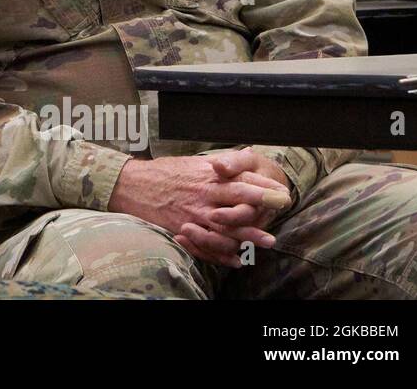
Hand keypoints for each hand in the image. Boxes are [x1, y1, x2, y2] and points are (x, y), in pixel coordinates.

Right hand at [107, 151, 289, 268]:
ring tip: (269, 241)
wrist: (132, 185)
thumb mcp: (192, 162)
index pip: (242, 179)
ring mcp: (195, 212)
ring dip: (250, 235)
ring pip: (228, 226)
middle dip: (264, 202)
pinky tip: (236, 259)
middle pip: (240, 199)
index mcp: (208, 175)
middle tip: (284, 205)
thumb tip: (244, 156)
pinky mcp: (184, 228)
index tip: (281, 190)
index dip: (264, 185)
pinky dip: (223, 254)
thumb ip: (219, 164)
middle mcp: (204, 193)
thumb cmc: (163, 172)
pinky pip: (208, 244)